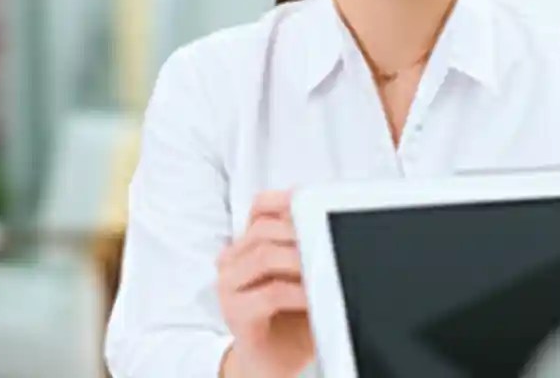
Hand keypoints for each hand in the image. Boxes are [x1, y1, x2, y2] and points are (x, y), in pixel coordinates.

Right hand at [217, 190, 314, 377]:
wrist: (270, 366)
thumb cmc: (289, 320)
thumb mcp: (301, 279)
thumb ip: (306, 251)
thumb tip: (330, 225)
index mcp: (244, 248)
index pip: (259, 209)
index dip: (284, 200)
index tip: (310, 198)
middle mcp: (231, 264)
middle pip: (262, 230)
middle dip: (299, 230)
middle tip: (328, 235)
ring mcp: (229, 289)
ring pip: (263, 256)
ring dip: (300, 258)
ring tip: (325, 264)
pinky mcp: (236, 315)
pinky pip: (269, 293)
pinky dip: (297, 291)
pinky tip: (314, 294)